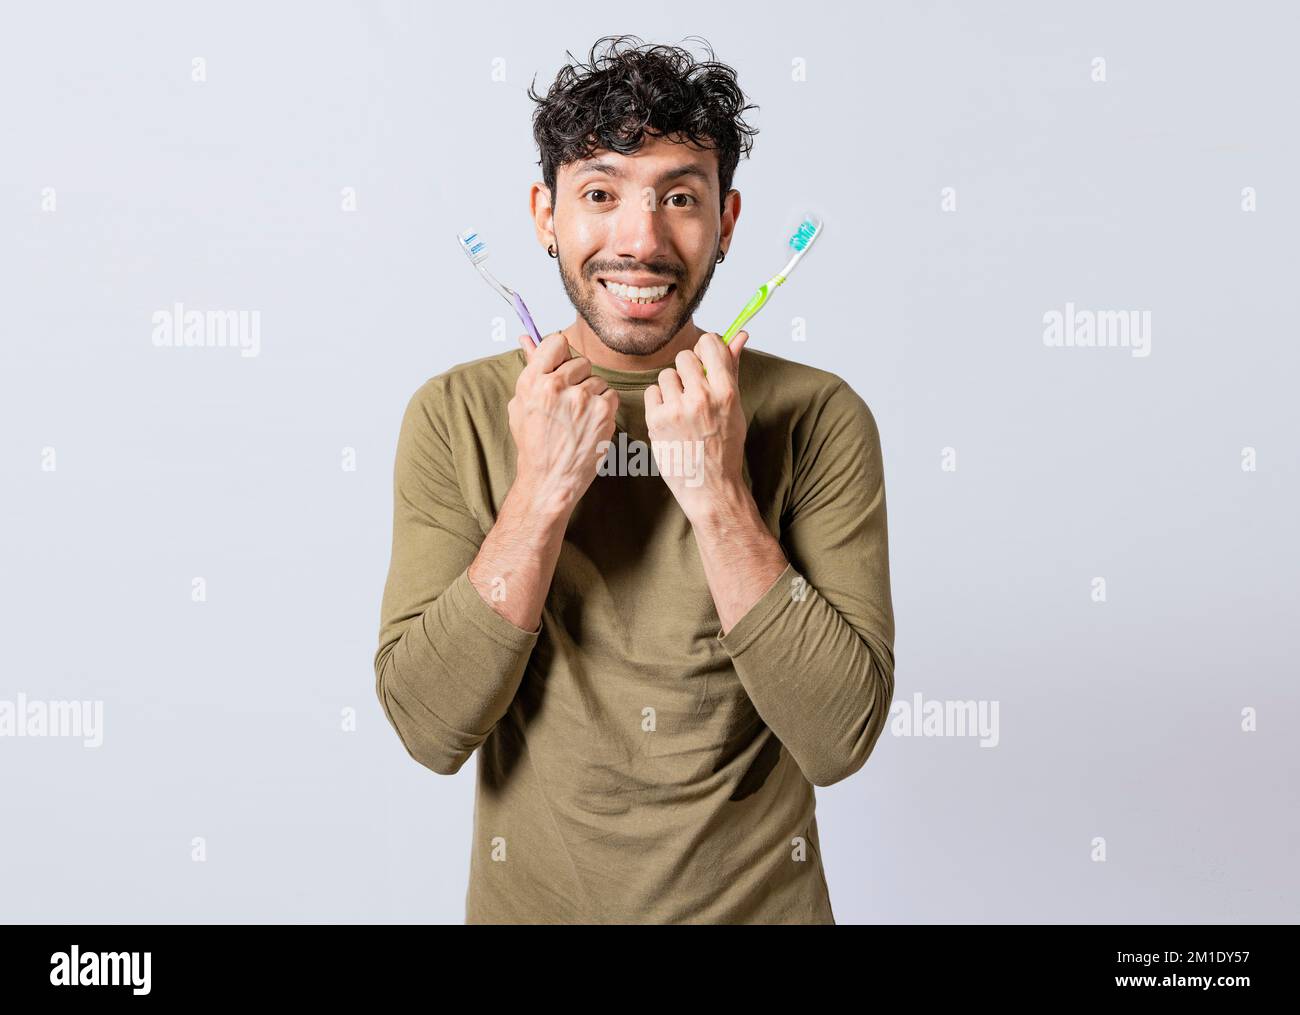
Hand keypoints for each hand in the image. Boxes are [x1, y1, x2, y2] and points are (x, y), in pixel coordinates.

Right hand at [509, 332, 619, 516]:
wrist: (550, 479)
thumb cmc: (534, 442)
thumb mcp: (522, 403)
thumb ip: (531, 369)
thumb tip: (527, 337)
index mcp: (533, 381)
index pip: (556, 342)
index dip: (561, 354)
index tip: (561, 366)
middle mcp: (557, 386)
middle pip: (580, 361)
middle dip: (577, 378)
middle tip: (568, 403)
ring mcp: (583, 398)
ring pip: (597, 379)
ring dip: (592, 395)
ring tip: (578, 418)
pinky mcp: (604, 411)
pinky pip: (611, 394)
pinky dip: (605, 407)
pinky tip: (591, 424)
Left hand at [643, 330, 749, 522]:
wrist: (710, 487)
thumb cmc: (725, 447)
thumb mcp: (735, 408)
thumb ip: (733, 369)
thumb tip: (740, 335)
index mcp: (726, 392)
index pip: (711, 344)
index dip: (706, 348)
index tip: (705, 358)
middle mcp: (702, 398)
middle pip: (684, 357)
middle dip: (687, 370)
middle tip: (693, 392)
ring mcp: (677, 410)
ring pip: (666, 375)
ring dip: (672, 388)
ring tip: (682, 410)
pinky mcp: (656, 421)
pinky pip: (652, 392)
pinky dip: (658, 402)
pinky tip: (669, 419)